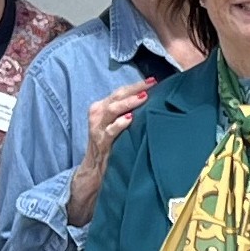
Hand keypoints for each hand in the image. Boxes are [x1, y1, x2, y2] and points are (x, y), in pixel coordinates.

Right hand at [66, 83, 150, 227]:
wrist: (94, 170)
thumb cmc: (112, 144)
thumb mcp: (119, 125)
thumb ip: (129, 111)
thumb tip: (155, 99)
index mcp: (102, 108)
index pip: (120, 92)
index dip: (136, 85)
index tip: (154, 80)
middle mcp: (98, 115)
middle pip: (116, 97)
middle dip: (134, 89)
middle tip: (151, 84)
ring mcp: (97, 129)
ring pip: (111, 110)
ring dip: (128, 103)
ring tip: (143, 98)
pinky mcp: (100, 144)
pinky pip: (109, 132)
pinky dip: (119, 124)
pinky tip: (130, 120)